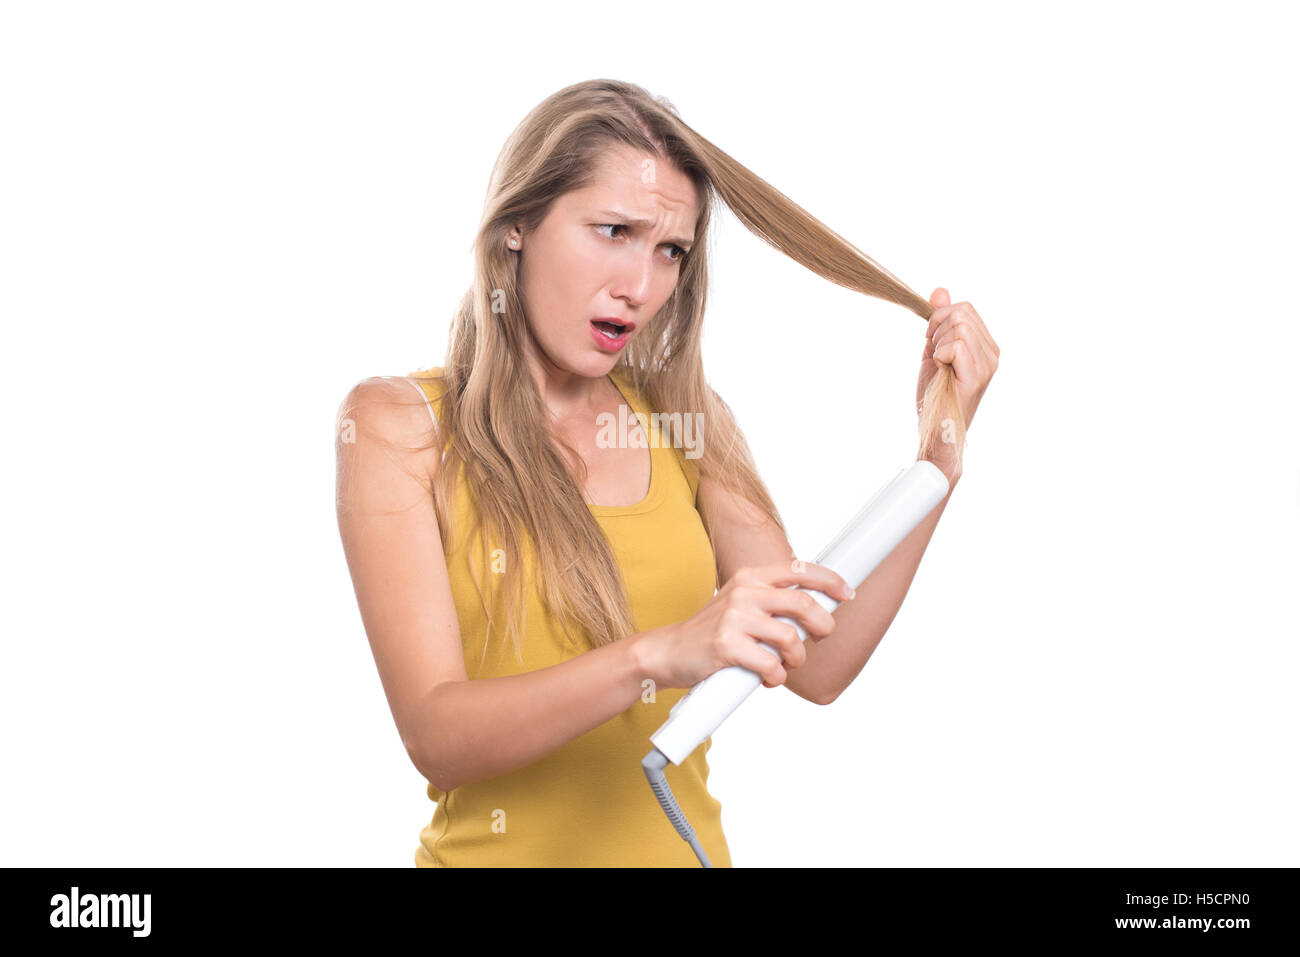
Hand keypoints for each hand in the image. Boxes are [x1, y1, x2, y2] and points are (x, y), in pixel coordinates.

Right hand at [634, 559, 853, 690]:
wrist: (668, 652)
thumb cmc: (711, 633)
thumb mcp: (739, 605)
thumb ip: (771, 603)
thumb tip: (816, 611)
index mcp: (749, 577)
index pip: (798, 569)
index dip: (829, 580)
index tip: (847, 593)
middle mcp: (743, 592)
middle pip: (803, 603)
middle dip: (823, 625)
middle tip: (820, 637)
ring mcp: (734, 618)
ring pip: (790, 638)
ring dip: (796, 658)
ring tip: (785, 665)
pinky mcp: (726, 645)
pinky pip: (771, 665)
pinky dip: (776, 677)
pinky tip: (767, 678)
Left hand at [916, 287, 999, 442]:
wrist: (936, 429)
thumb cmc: (935, 394)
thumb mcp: (933, 350)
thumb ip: (939, 322)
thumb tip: (939, 290)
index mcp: (986, 345)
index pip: (965, 308)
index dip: (939, 318)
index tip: (931, 341)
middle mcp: (993, 353)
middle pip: (962, 311)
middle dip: (937, 327)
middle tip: (934, 355)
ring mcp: (988, 364)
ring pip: (960, 326)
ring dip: (938, 343)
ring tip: (940, 365)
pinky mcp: (978, 375)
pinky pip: (956, 345)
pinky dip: (940, 356)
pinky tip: (942, 373)